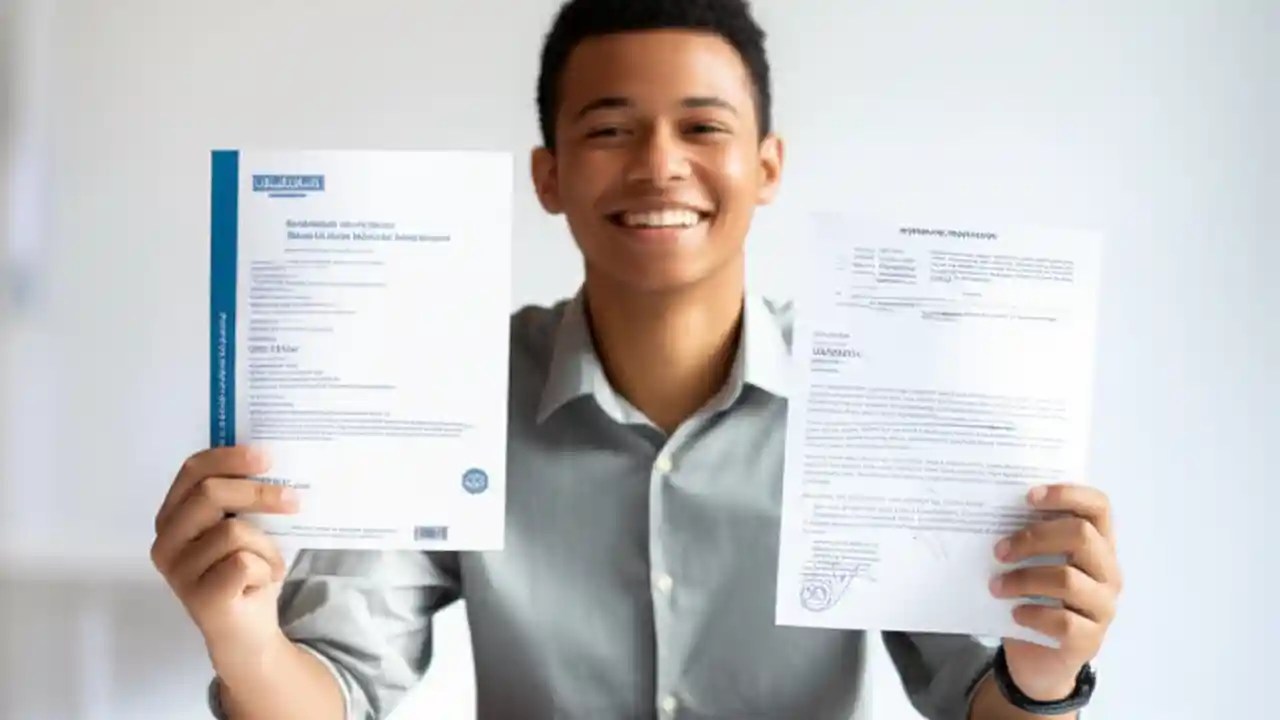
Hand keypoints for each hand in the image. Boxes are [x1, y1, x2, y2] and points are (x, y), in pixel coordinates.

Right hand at [150, 445, 298, 671]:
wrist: (247, 632)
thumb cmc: (245, 572)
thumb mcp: (242, 526)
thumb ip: (241, 499)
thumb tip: (273, 462)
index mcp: (172, 516)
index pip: (192, 471)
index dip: (228, 457)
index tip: (266, 457)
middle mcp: (166, 541)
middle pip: (210, 494)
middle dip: (259, 493)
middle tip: (294, 499)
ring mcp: (178, 571)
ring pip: (233, 531)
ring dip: (267, 546)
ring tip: (267, 564)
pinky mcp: (199, 596)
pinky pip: (244, 562)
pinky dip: (265, 569)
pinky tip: (260, 583)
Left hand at [989, 484, 1121, 700]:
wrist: (1038, 658)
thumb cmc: (1035, 599)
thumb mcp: (1034, 565)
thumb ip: (1029, 539)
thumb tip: (990, 510)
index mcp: (1097, 545)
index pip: (1098, 506)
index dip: (1067, 494)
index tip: (1028, 496)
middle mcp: (1107, 572)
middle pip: (1081, 536)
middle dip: (1033, 538)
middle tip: (999, 550)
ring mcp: (1103, 606)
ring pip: (1067, 579)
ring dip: (1023, 579)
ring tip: (996, 586)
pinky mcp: (1090, 639)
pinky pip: (1063, 621)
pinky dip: (1032, 614)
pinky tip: (1015, 613)